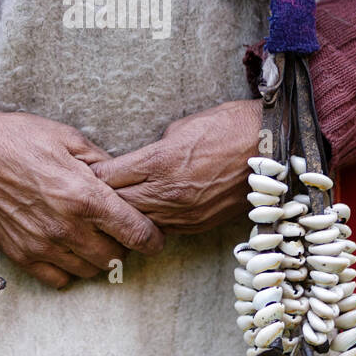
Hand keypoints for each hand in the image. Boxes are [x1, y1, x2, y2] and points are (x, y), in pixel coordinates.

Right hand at [0, 102, 164, 287]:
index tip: (153, 236)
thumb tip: (124, 181)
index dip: (152, 239)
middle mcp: (67, 228)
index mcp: (85, 197)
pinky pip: (58, 279)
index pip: (137, 234)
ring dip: (97, 259)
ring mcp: (43, 245)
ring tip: (90, 238)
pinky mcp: (21, 254)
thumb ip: (103, 163)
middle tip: (117, 231)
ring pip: (89, 271)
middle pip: (116, 258)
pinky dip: (69, 269)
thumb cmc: (21, 139)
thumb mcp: (70, 139)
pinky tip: (67, 249)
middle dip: (124, 246)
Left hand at [90, 100, 261, 235]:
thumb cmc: (228, 126)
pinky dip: (151, 222)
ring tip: (112, 212)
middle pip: (118, 204)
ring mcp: (184, 212)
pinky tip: (145, 216)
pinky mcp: (199, 224)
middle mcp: (168, 191)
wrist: (271, 147)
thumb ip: (155, 149)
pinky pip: (164, 229)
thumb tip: (139, 161)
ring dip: (126, 216)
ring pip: (139, 222)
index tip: (84, 175)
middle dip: (103, 200)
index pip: (109, 177)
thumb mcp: (182, 126)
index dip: (93, 176)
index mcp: (159, 161)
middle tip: (90, 197)